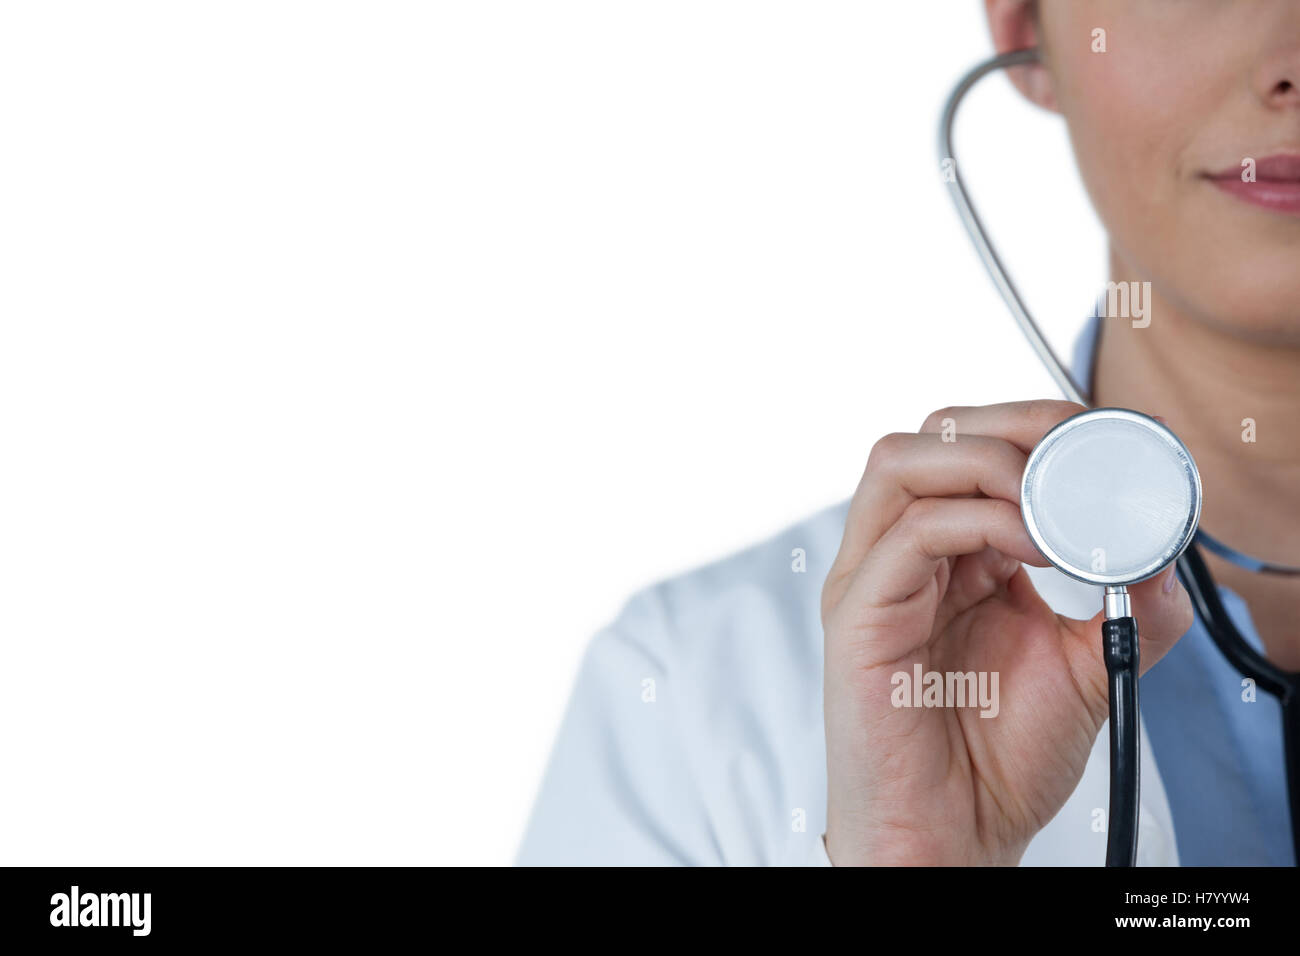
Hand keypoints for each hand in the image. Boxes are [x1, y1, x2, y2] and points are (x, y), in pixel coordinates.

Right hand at [821, 400, 1192, 865]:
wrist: (953, 837)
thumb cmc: (995, 761)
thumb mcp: (1085, 666)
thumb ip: (1124, 604)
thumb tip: (1158, 548)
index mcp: (945, 558)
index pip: (969, 449)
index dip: (1033, 428)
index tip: (1103, 441)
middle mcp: (898, 557)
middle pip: (929, 435)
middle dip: (1011, 425)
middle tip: (1078, 451)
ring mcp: (872, 581)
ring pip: (900, 462)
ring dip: (988, 462)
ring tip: (1049, 500)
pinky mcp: (859, 617)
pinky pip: (908, 534)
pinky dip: (978, 521)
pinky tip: (1033, 548)